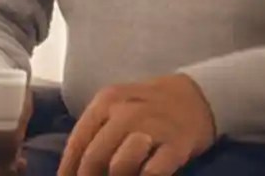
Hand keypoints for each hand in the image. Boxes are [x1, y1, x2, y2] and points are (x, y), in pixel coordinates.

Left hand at [58, 74, 215, 175]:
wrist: (197, 96)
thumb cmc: (149, 106)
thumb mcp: (117, 106)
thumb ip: (97, 130)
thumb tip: (75, 166)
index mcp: (106, 102)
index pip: (77, 142)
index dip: (68, 169)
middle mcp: (125, 112)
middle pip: (94, 156)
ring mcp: (152, 128)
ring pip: (119, 165)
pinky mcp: (176, 145)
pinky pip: (152, 172)